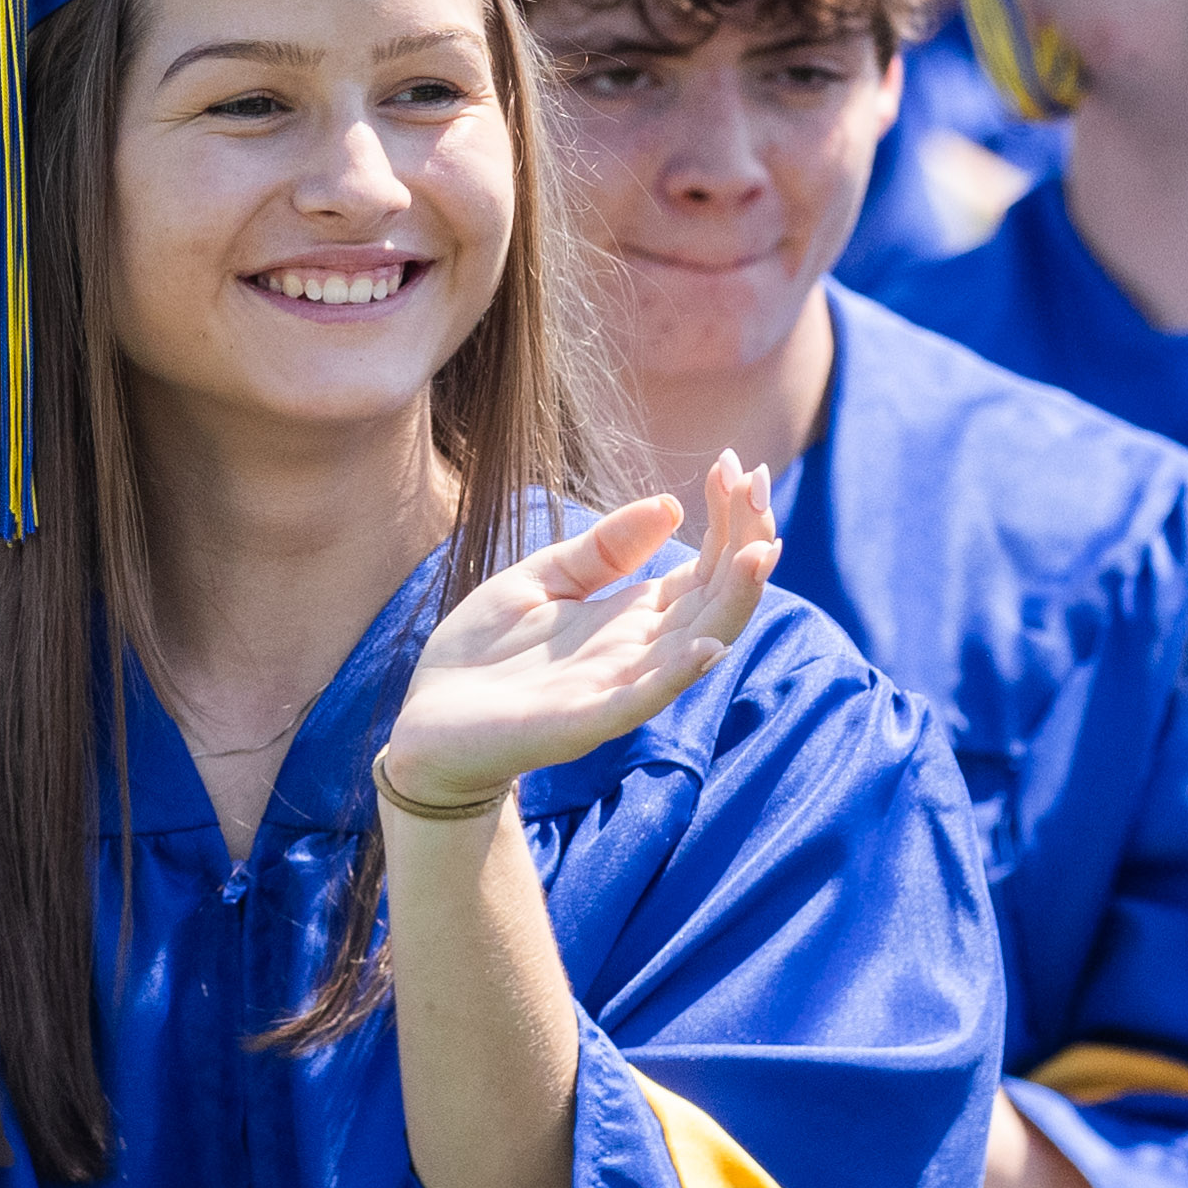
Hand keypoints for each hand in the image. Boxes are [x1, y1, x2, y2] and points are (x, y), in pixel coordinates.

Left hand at [381, 452, 777, 808]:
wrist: (426, 723)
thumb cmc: (483, 655)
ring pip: (697, 645)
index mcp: (630, 617)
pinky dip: (677, 675)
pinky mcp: (582, 721)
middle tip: (759, 483)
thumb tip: (669, 505)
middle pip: (716, 595)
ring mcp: (615, 687)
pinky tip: (707, 645)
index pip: (704, 567)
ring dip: (733, 600)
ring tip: (760, 550)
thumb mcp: (540, 581)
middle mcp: (637, 651)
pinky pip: (641, 700)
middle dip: (745, 540)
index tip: (735, 463)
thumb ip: (601, 551)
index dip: (727, 518)